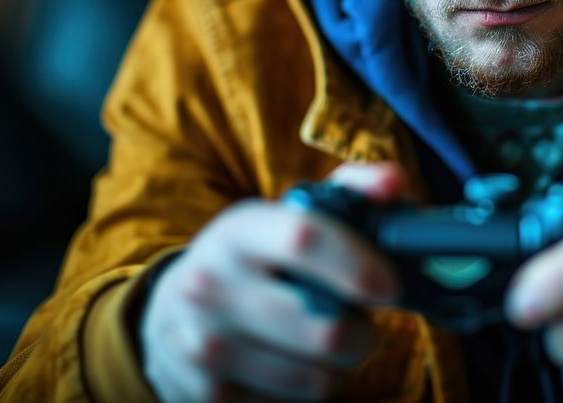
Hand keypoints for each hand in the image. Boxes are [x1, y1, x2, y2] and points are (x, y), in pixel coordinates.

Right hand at [140, 162, 406, 401]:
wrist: (169, 314)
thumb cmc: (255, 258)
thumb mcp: (289, 215)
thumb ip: (350, 191)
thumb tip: (393, 180)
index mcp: (238, 231)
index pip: (304, 239)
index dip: (358, 265)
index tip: (391, 288)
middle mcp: (211, 285)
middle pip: (326, 330)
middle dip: (361, 330)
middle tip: (358, 319)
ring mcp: (203, 345)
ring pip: (317, 378)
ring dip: (335, 364)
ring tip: (319, 340)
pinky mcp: (206, 396)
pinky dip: (304, 388)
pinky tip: (288, 362)